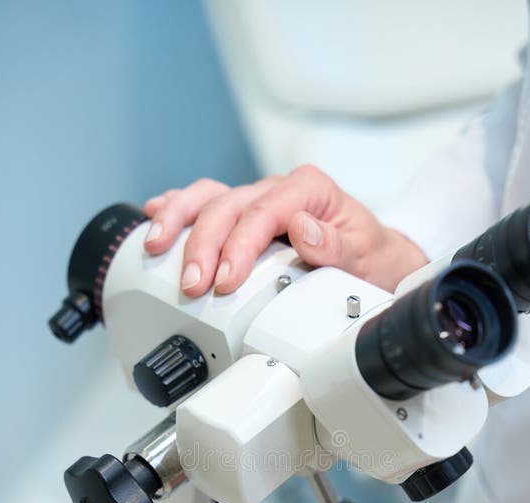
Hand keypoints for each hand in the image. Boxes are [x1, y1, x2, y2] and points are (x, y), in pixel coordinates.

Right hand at [143, 165, 426, 296]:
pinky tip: (154, 216)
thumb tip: (303, 230)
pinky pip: (205, 202)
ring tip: (155, 247)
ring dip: (178, 221)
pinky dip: (178, 209)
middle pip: (228, 206)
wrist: (375, 260)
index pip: (264, 211)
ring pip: (208, 197)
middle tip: (193, 284)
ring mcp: (257, 200)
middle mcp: (278, 190)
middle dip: (204, 245)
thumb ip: (335, 245)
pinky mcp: (244, 215)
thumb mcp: (365, 256)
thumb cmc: (369, 257)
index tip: (227, 279)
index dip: (239, 245)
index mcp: (308, 191)